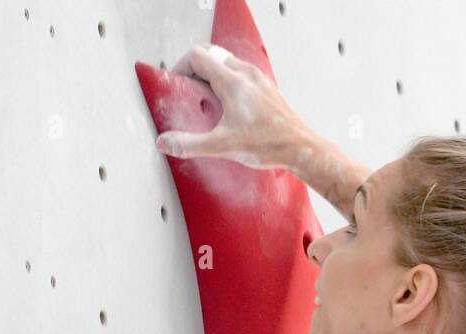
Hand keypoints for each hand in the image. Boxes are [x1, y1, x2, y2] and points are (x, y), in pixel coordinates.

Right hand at [156, 42, 308, 167]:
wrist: (300, 148)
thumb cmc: (269, 144)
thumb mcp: (222, 146)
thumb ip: (190, 144)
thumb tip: (166, 143)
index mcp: (232, 81)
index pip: (196, 56)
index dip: (180, 67)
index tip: (176, 84)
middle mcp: (245, 73)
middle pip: (210, 54)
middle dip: (193, 68)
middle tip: (188, 89)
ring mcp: (258, 78)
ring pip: (226, 62)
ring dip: (211, 74)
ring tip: (207, 99)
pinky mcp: (266, 87)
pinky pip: (241, 73)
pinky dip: (228, 81)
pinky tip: (228, 105)